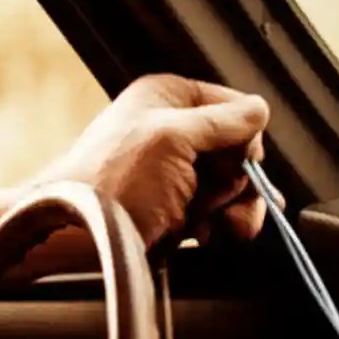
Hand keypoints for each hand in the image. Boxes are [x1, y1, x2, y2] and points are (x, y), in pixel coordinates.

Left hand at [34, 74, 274, 247]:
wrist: (79, 239)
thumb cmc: (111, 184)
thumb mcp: (171, 139)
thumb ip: (222, 122)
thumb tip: (259, 110)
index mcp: (168, 99)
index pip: (234, 108)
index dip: (244, 136)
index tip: (239, 159)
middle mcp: (174, 131)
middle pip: (239, 151)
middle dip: (239, 180)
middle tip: (216, 195)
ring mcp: (177, 173)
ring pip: (236, 186)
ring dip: (235, 208)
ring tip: (213, 221)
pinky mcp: (179, 208)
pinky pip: (222, 213)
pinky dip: (222, 226)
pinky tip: (204, 234)